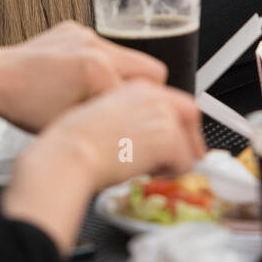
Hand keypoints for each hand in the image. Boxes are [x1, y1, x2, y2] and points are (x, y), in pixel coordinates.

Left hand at [0, 21, 167, 130]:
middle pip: (150, 69)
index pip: (150, 91)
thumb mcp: (72, 123)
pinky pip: (103, 48)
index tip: (136, 122)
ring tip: (97, 97)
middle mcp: (94, 45)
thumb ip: (111, 120)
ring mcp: (83, 33)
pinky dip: (99, 64)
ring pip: (127, 57)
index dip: (142, 111)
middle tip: (125, 111)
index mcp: (96, 70)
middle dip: (141, 92)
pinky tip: (78, 80)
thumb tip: (139, 129)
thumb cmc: (25, 107)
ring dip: (120, 77)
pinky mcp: (72, 28)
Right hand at [36, 78, 204, 190]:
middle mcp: (153, 95)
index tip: (177, 139)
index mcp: (137, 87)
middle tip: (187, 158)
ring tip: (153, 170)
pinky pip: (185, 163)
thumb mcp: (106, 118)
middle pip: (190, 112)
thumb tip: (146, 140)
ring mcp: (162, 114)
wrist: (70, 151)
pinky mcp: (167, 136)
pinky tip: (149, 174)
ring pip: (188, 142)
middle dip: (191, 137)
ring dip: (176, 159)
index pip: (172, 100)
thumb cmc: (75, 141)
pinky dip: (172, 174)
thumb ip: (131, 121)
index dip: (177, 123)